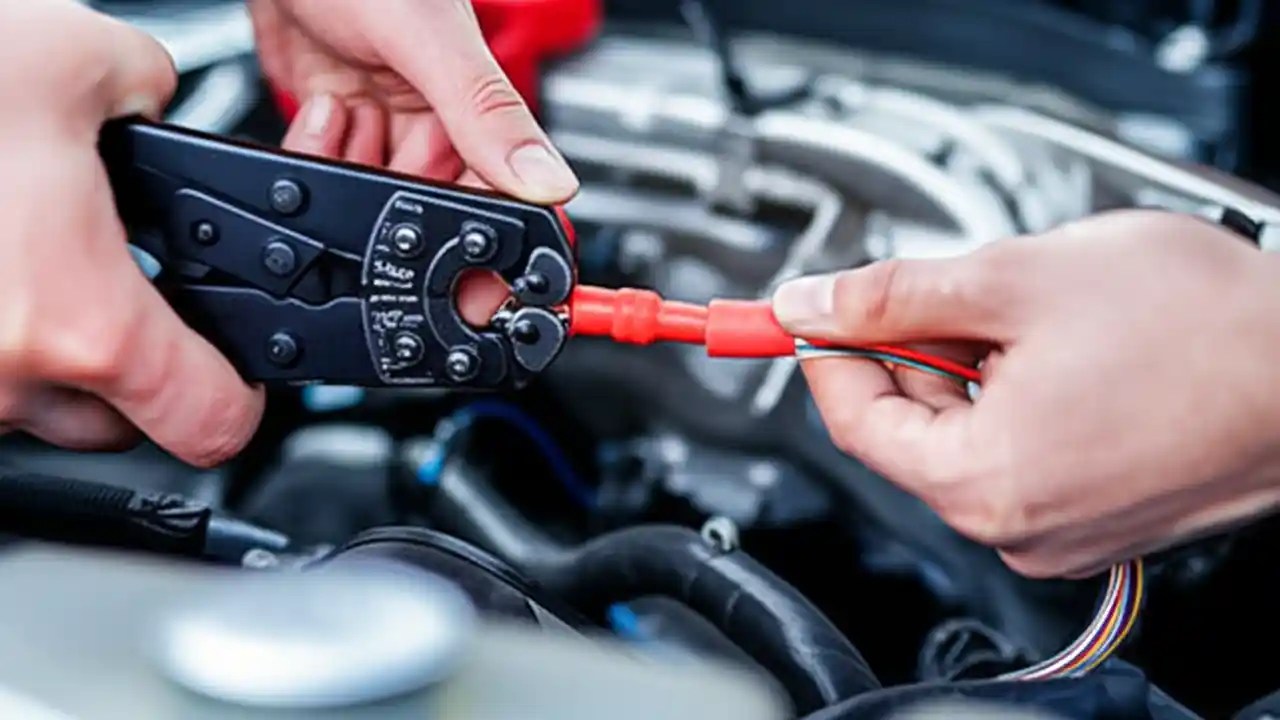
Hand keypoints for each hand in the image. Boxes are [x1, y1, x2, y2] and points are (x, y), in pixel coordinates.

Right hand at [0, 0, 263, 465]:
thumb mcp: (64, 55)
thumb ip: (141, 86)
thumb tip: (148, 95)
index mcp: (80, 320)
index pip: (214, 424)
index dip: (240, 397)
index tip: (236, 369)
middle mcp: (4, 377)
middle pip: (121, 420)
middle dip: (134, 359)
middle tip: (114, 282)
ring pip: (31, 404)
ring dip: (45, 343)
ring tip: (20, 250)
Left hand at [249, 0, 579, 324]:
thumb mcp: (431, 37)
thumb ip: (487, 111)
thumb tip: (552, 183)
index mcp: (483, 106)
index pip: (503, 200)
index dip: (490, 247)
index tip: (475, 285)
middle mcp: (441, 122)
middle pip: (429, 209)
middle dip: (397, 201)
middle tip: (381, 153)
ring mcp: (387, 124)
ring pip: (375, 197)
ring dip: (350, 171)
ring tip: (347, 109)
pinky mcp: (341, 121)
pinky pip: (332, 171)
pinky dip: (319, 153)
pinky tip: (325, 105)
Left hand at [771, 210, 1279, 577]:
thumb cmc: (1203, 328)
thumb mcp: (1014, 280)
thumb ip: (893, 295)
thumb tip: (814, 304)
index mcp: (983, 482)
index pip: (852, 421)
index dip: (828, 352)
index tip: (816, 309)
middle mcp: (1018, 525)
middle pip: (909, 427)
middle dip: (913, 348)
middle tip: (949, 289)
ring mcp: (1063, 527)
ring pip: (967, 432)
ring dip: (972, 365)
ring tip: (1033, 315)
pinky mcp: (1101, 512)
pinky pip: (1022, 448)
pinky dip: (1019, 393)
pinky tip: (1065, 350)